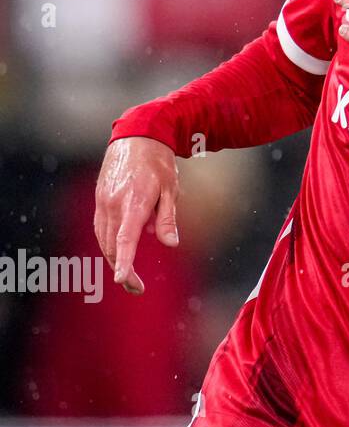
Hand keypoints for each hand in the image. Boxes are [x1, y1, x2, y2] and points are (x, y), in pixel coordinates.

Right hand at [93, 136, 180, 294]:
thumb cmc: (159, 162)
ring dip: (114, 260)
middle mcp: (114, 204)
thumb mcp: (171, 188)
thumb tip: (170, 243)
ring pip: (104, 239)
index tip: (123, 280)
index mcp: (134, 202)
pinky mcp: (99, 199)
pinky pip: (101, 228)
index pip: (126, 238)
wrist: (136, 137)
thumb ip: (168, 218)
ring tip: (129, 277)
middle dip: (123, 270)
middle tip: (137, 289)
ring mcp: (103, 201)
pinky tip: (120, 251)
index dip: (125, 261)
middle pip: (113, 245)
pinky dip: (109, 244)